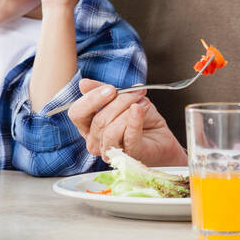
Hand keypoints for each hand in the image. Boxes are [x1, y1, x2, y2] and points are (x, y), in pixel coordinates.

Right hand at [69, 79, 185, 164]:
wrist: (162, 139)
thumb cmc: (140, 120)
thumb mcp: (121, 100)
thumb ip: (103, 92)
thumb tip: (83, 83)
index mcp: (88, 127)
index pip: (77, 114)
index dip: (91, 99)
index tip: (111, 88)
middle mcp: (95, 142)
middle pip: (98, 120)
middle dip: (119, 101)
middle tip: (136, 92)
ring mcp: (112, 152)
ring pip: (110, 130)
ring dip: (128, 110)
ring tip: (143, 102)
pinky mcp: (131, 156)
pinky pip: (128, 137)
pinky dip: (134, 121)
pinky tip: (139, 109)